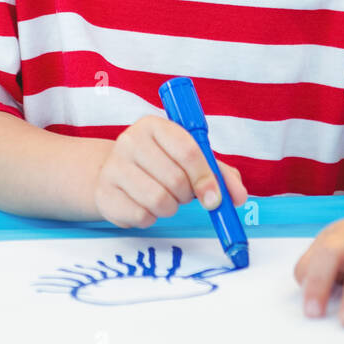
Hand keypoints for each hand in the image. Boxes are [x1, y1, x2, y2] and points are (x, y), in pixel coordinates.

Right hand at [93, 114, 247, 227]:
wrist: (115, 174)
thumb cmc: (160, 164)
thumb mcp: (190, 160)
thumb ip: (220, 174)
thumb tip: (239, 196)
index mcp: (155, 125)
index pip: (188, 151)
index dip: (206, 177)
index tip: (215, 198)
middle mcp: (130, 140)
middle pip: (175, 179)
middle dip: (187, 195)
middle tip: (183, 194)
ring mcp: (114, 166)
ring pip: (158, 200)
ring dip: (170, 208)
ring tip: (165, 198)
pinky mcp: (104, 193)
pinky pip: (140, 216)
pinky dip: (150, 217)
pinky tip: (145, 205)